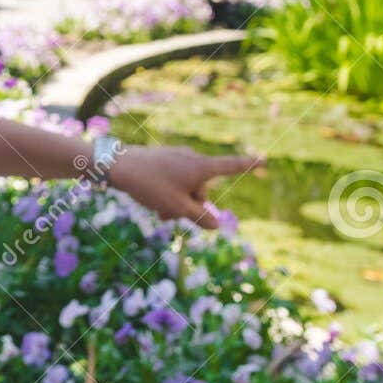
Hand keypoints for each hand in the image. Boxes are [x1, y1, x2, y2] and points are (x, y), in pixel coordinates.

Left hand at [107, 144, 260, 226]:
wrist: (117, 166)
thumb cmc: (151, 186)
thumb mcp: (178, 208)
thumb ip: (200, 218)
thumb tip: (216, 225)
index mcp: (201, 167)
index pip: (231, 166)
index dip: (249, 166)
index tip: (265, 161)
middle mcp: (193, 158)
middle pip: (202, 190)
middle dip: (190, 206)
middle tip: (167, 216)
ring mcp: (178, 158)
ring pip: (186, 188)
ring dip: (177, 202)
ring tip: (158, 211)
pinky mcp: (165, 160)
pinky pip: (174, 181)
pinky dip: (169, 193)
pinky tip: (153, 201)